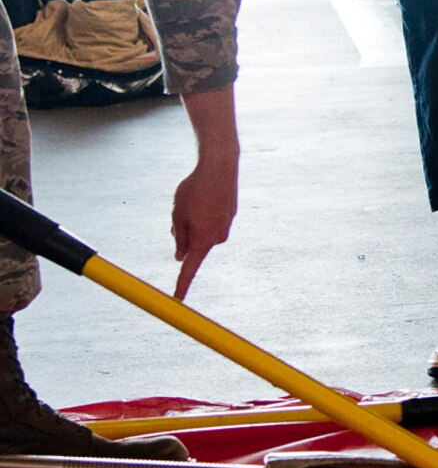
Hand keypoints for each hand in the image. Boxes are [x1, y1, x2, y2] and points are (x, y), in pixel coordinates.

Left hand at [172, 154, 238, 299]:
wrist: (220, 167)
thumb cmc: (195, 191)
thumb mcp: (177, 215)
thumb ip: (179, 239)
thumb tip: (181, 256)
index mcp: (203, 241)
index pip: (189, 269)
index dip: (182, 285)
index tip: (177, 300)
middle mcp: (217, 238)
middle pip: (194, 245)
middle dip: (184, 235)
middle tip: (180, 213)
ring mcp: (226, 227)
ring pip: (202, 232)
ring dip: (194, 222)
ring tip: (193, 199)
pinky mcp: (230, 215)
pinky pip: (212, 220)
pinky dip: (205, 213)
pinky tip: (205, 196)